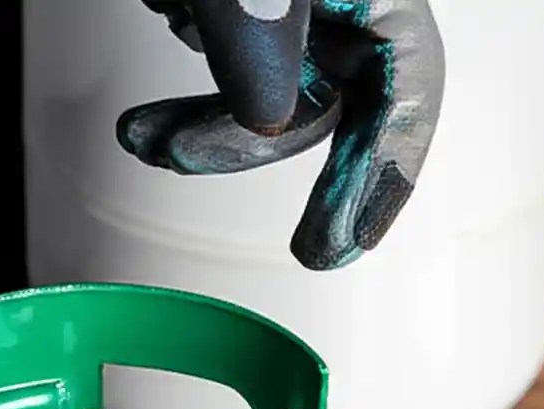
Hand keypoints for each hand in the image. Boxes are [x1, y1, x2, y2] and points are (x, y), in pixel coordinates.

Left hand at [121, 0, 445, 269]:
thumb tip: (267, 115)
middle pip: (320, 107)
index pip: (405, 94)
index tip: (328, 249)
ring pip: (264, 90)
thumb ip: (257, 22)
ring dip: (201, 118)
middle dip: (238, 147)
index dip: (375, 178)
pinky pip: (228, 52)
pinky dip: (193, 57)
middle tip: (166, 161)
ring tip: (137, 123)